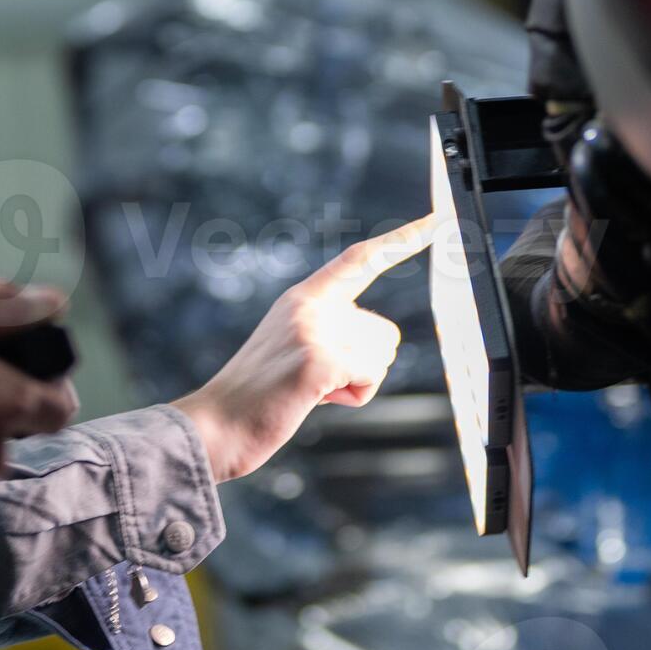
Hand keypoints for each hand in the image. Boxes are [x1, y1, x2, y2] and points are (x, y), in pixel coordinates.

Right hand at [172, 217, 431, 483]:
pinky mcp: (319, 358)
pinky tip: (314, 399)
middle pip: (385, 332)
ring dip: (357, 384)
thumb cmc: (258, 400)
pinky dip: (353, 396)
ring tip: (310, 392)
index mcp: (302, 298)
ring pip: (382, 356)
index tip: (437, 221)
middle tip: (316, 383)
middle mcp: (309, 304)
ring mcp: (314, 328)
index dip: (402, 239)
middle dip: (366, 367)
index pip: (361, 258)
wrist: (212, 428)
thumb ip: (330, 332)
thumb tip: (380, 343)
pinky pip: (371, 376)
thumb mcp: (293, 350)